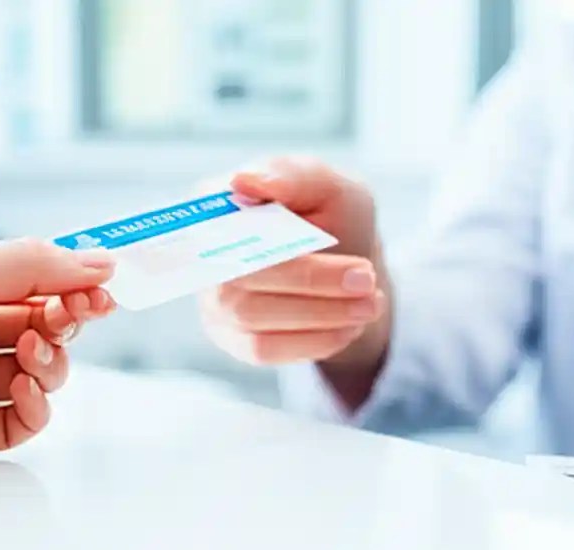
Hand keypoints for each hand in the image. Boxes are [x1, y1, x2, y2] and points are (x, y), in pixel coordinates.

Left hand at [0, 239, 115, 489]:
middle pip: (40, 329)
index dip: (71, 282)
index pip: (30, 281)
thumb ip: (23, 267)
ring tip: (36, 359)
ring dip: (53, 365)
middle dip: (66, 322)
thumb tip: (94, 259)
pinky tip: (27, 393)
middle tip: (73, 316)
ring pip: (35, 377)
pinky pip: (16, 423)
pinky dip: (35, 409)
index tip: (105, 283)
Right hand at [200, 157, 390, 369]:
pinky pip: (263, 350)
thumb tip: (244, 182)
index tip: (315, 231)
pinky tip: (348, 326)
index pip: (216, 217)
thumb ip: (295, 176)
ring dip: (319, 314)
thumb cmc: (334, 219)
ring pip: (252, 316)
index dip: (252, 227)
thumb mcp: (332, 188)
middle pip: (238, 273)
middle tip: (367, 280)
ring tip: (368, 304)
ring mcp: (213, 300)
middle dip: (311, 280)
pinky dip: (313, 340)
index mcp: (219, 202)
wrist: (348, 270)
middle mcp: (204, 254)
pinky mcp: (232, 338)